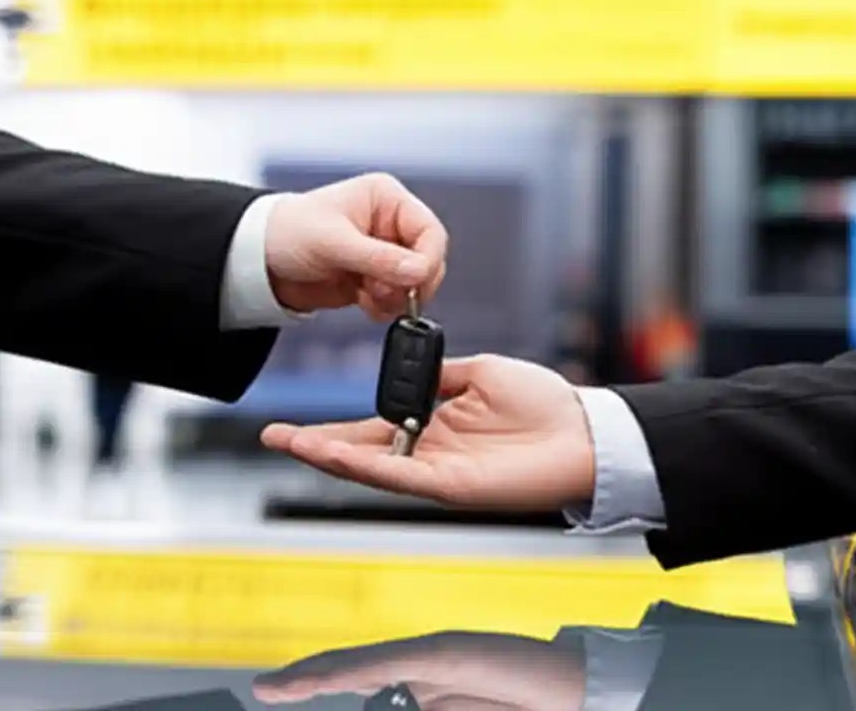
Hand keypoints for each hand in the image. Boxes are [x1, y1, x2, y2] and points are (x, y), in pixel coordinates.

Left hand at [253, 631, 584, 710]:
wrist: (574, 693)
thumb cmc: (516, 708)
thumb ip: (422, 709)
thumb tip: (381, 704)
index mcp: (420, 684)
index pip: (355, 679)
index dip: (314, 682)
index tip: (273, 690)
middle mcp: (419, 664)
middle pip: (348, 669)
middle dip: (304, 679)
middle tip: (263, 688)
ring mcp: (434, 654)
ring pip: (361, 663)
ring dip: (315, 676)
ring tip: (275, 686)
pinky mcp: (449, 652)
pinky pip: (394, 662)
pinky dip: (357, 671)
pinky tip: (324, 679)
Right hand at [261, 355, 594, 509]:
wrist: (584, 431)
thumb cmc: (544, 405)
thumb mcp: (480, 373)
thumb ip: (439, 376)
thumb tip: (412, 369)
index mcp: (433, 425)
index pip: (371, 428)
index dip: (332, 428)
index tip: (295, 424)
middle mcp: (429, 453)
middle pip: (360, 453)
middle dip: (314, 446)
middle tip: (272, 436)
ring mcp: (438, 473)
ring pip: (372, 468)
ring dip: (329, 457)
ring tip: (291, 444)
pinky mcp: (453, 487)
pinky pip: (401, 476)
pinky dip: (366, 467)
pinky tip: (336, 456)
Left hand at [265, 173, 447, 318]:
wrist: (258, 262)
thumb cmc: (288, 232)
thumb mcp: (333, 242)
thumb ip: (378, 258)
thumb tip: (418, 272)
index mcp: (386, 200)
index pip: (430, 231)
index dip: (427, 259)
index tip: (414, 281)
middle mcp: (390, 225)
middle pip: (428, 260)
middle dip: (411, 282)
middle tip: (385, 291)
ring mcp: (383, 254)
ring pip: (415, 284)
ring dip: (397, 297)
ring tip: (368, 295)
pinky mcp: (373, 279)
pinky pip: (397, 299)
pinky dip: (385, 307)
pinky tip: (363, 303)